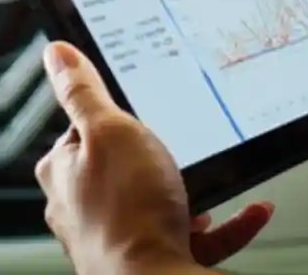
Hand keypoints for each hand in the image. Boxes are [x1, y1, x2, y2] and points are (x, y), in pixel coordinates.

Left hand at [36, 41, 273, 274]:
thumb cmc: (127, 214)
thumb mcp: (110, 130)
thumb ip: (84, 92)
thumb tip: (57, 53)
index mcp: (64, 173)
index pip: (80, 131)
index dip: (111, 118)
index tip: (137, 110)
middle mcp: (84, 210)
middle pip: (120, 169)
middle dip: (155, 158)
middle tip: (181, 144)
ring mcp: (118, 238)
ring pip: (157, 205)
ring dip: (192, 192)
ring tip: (216, 177)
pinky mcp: (152, 260)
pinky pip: (194, 238)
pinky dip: (225, 224)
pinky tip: (250, 210)